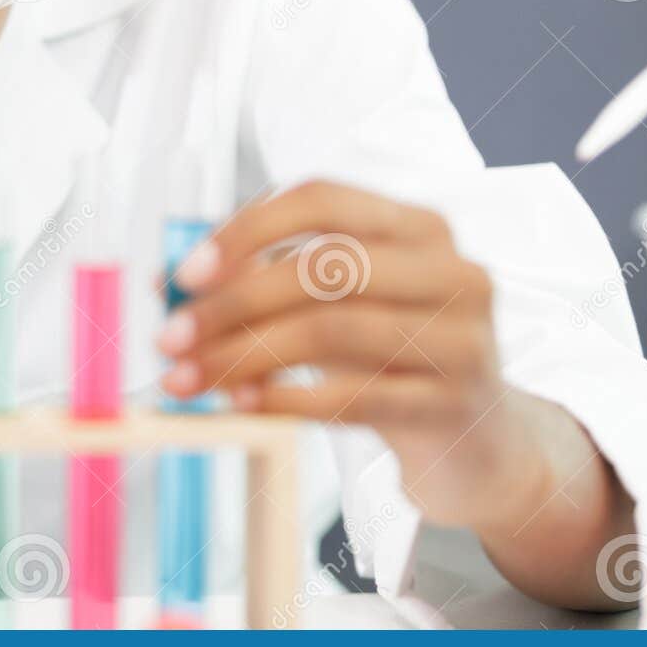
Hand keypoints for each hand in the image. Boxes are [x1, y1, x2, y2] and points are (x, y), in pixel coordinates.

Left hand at [156, 180, 545, 531]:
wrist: (481, 446)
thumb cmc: (393, 358)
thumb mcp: (337, 307)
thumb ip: (262, 283)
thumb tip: (165, 284)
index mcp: (416, 227)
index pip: (321, 199)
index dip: (246, 230)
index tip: (185, 274)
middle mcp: (450, 271)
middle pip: (322, 266)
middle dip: (232, 302)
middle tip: (170, 337)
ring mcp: (461, 339)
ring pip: (332, 331)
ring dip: (243, 355)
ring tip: (189, 379)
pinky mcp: (454, 405)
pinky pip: (353, 397)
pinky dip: (284, 400)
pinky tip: (239, 405)